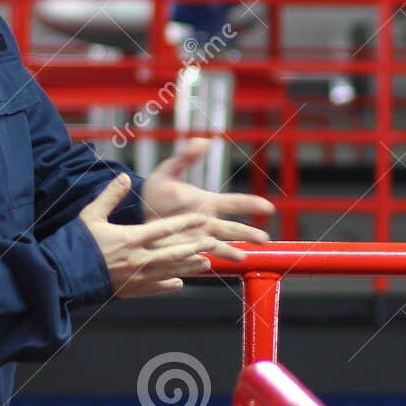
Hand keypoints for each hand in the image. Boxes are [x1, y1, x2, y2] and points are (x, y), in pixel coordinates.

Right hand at [79, 175, 223, 298]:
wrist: (63, 275)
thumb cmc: (76, 243)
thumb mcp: (91, 214)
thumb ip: (110, 195)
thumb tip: (124, 177)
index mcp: (130, 238)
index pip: (164, 229)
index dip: (185, 223)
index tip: (201, 219)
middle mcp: (138, 259)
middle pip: (173, 252)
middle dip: (194, 247)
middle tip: (212, 242)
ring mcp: (135, 276)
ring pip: (168, 271)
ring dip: (188, 267)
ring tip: (205, 263)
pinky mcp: (129, 289)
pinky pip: (154, 287)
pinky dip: (167, 285)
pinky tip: (179, 283)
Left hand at [139, 139, 276, 257]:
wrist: (137, 212)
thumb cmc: (157, 191)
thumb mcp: (169, 171)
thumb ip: (185, 158)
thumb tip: (202, 141)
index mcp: (208, 202)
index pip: (235, 203)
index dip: (252, 204)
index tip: (268, 207)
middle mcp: (208, 222)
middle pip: (233, 228)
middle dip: (249, 233)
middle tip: (264, 238)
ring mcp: (198, 238)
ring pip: (220, 246)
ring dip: (231, 251)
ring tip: (244, 257)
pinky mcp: (184, 250)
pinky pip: (197, 257)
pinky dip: (204, 261)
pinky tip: (210, 265)